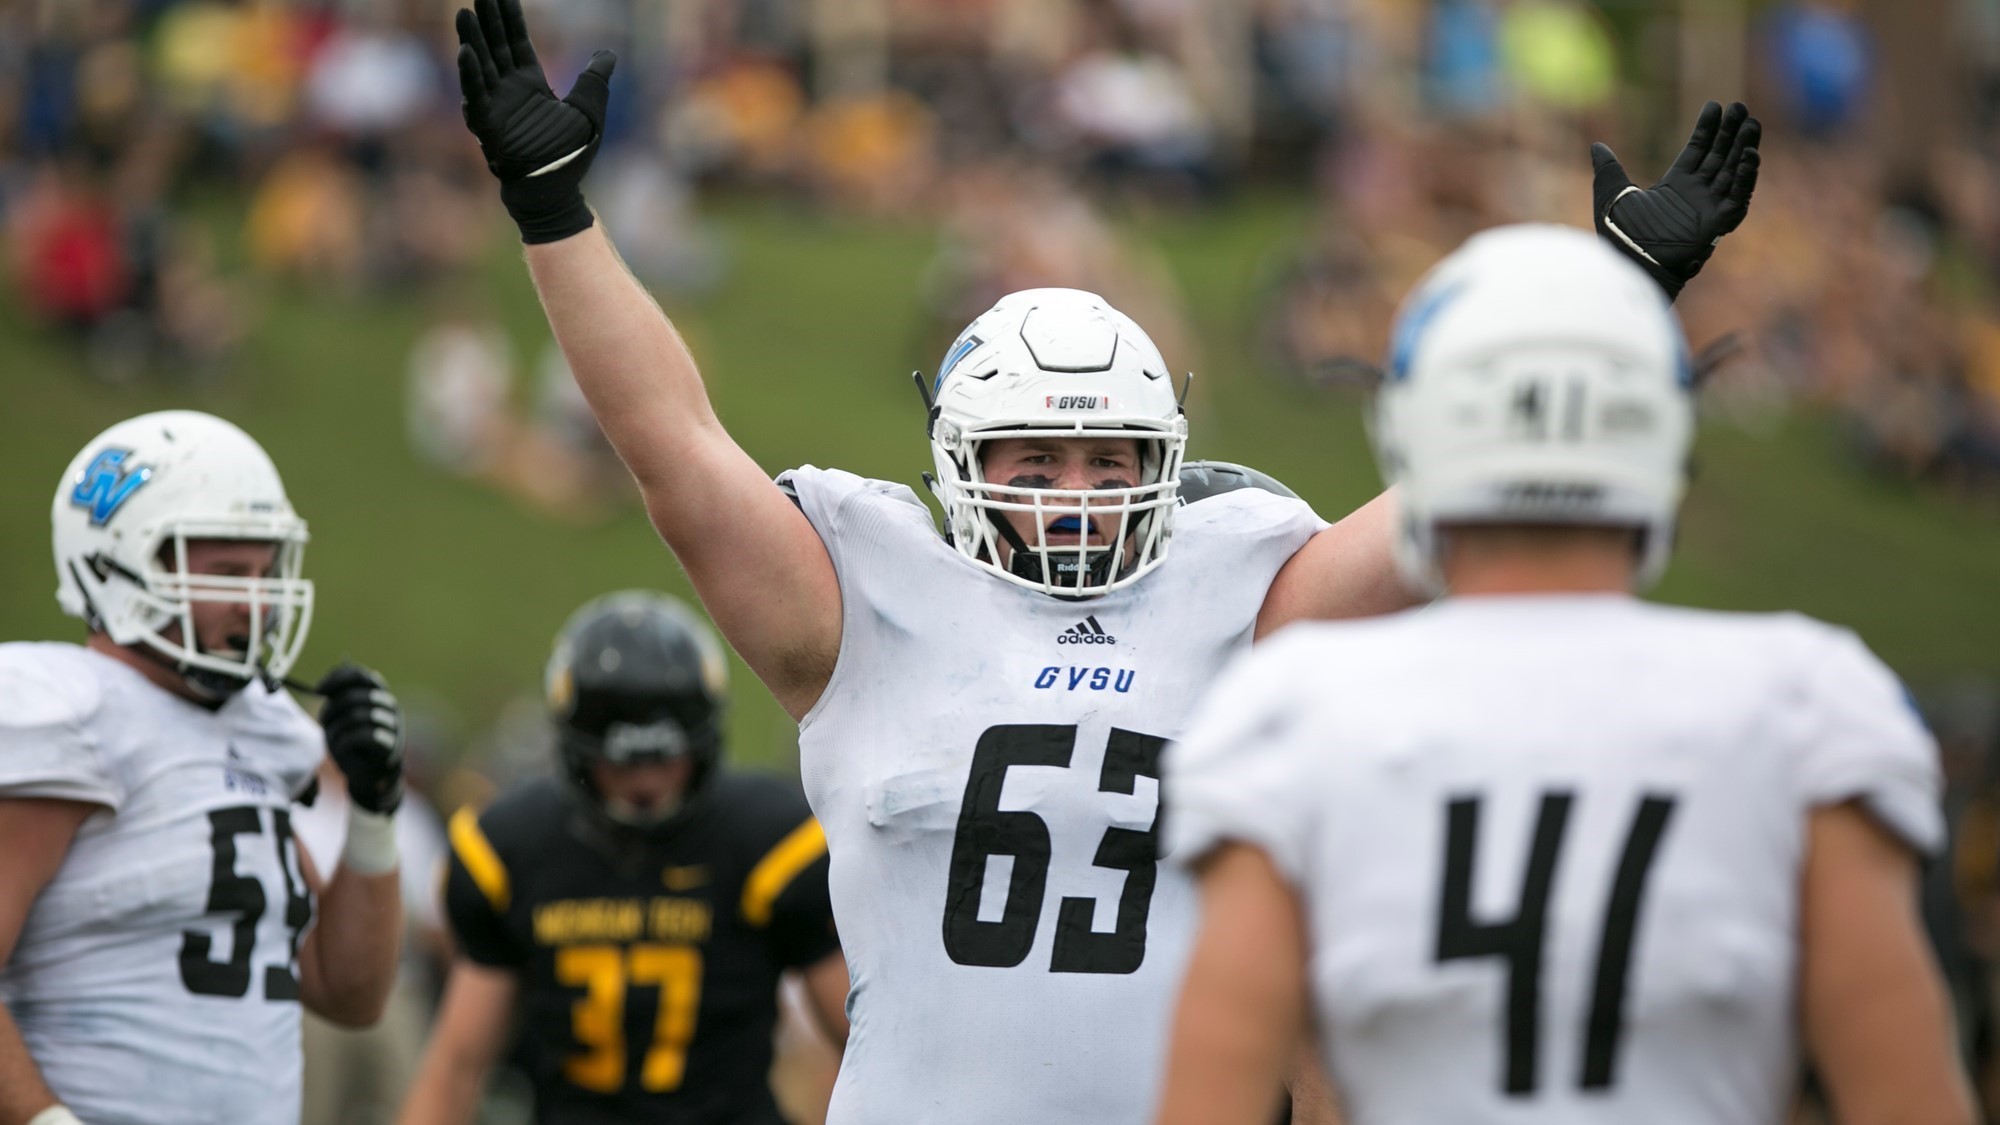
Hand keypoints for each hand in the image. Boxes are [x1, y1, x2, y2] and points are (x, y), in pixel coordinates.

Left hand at [316, 663, 403, 814]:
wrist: (369, 775)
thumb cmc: (353, 744)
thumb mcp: (343, 717)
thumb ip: (339, 699)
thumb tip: (327, 683)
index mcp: (379, 694)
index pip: (361, 675)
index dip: (337, 680)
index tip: (318, 691)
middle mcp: (390, 706)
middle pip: (355, 696)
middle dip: (332, 709)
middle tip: (323, 723)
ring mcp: (393, 725)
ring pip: (357, 716)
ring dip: (337, 729)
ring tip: (333, 739)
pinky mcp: (390, 746)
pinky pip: (362, 736)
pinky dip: (343, 743)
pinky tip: (341, 749)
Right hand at [454, 0, 615, 243]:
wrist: (558, 189)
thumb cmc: (571, 154)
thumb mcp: (591, 110)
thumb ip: (595, 79)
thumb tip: (608, 54)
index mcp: (530, 82)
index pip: (516, 40)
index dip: (509, 16)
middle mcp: (509, 89)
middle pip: (495, 45)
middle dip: (486, 19)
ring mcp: (496, 105)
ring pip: (481, 65)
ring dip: (472, 39)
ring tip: (464, 13)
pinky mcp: (488, 125)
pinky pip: (477, 96)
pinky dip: (471, 75)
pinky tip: (466, 52)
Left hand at [1591, 100, 1760, 300]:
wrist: (1633, 263)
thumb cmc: (1622, 237)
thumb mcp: (1611, 195)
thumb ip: (1608, 169)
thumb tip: (1596, 146)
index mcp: (1675, 185)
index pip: (1697, 150)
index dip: (1707, 128)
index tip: (1715, 105)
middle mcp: (1696, 194)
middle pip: (1719, 155)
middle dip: (1731, 132)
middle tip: (1740, 107)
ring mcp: (1710, 207)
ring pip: (1733, 171)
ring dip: (1744, 148)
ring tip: (1752, 123)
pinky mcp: (1719, 222)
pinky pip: (1737, 196)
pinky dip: (1745, 176)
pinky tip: (1751, 155)